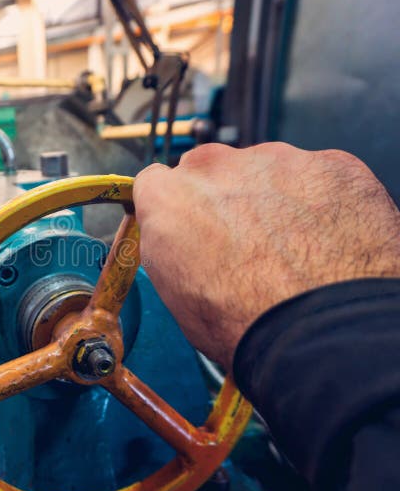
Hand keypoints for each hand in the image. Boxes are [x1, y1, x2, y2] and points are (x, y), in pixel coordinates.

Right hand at [132, 142, 399, 369]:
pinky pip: (321, 176)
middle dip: (225, 198)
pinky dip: (324, 201)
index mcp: (170, 198)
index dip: (177, 209)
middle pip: (213, 169)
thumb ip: (171, 244)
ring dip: (274, 198)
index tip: (190, 228)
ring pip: (269, 170)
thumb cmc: (244, 324)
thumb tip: (182, 240)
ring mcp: (278, 160)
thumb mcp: (175, 292)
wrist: (323, 330)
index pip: (157, 182)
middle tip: (246, 244)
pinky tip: (331, 240)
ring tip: (295, 248)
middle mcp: (218, 167)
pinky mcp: (333, 165)